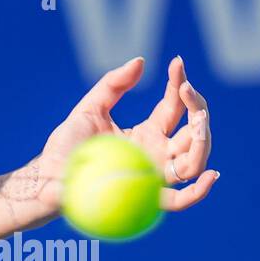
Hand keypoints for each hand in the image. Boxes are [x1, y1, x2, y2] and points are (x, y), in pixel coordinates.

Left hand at [30, 55, 217, 216]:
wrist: (48, 176)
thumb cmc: (67, 144)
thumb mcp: (90, 108)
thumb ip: (113, 84)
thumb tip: (140, 60)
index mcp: (148, 133)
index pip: (174, 108)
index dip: (179, 84)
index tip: (177, 62)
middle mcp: (158, 154)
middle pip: (193, 134)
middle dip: (198, 109)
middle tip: (187, 89)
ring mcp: (154, 176)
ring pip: (194, 162)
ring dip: (203, 140)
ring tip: (198, 120)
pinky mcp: (145, 197)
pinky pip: (178, 200)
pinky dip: (199, 191)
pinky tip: (212, 175)